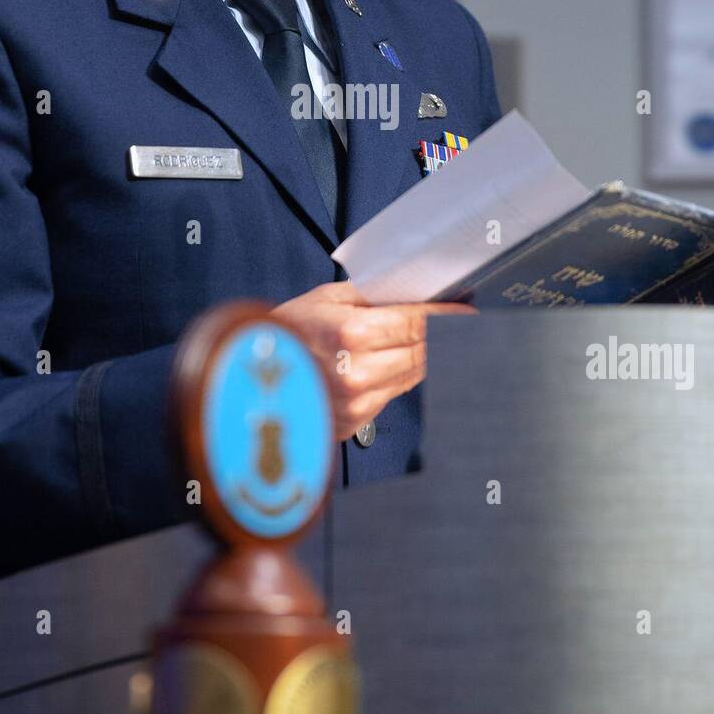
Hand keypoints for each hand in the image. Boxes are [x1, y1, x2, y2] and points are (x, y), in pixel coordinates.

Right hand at [269, 280, 477, 441]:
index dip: (448, 315)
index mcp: (352, 333)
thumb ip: (371, 296)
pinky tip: (393, 363)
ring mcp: (356, 402)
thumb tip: (413, 291)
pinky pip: (393, 395)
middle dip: (440, 335)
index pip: (418, 322)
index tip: (466, 310)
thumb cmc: (284, 329)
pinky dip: (400, 377)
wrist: (246, 375)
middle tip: (456, 322)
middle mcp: (358, 371)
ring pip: (413, 376)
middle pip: (423, 350)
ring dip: (424, 356)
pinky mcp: (353, 422)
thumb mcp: (325, 298)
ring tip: (424, 340)